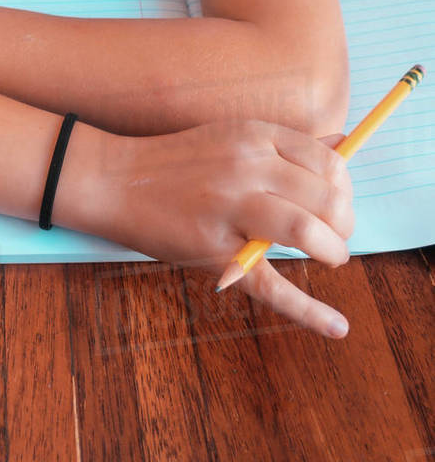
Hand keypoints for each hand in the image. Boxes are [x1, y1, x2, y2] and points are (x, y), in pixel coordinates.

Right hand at [105, 120, 353, 338]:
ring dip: (333, 250)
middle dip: (344, 224)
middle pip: (325, 198)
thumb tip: (342, 142)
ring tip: (329, 257)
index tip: (339, 203)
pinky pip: (271, 285)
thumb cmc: (179, 161)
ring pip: (307, 231)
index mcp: (255, 136)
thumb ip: (285, 144)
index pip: (328, 162)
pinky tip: (337, 326)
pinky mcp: (216, 253)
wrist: (116, 180)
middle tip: (335, 237)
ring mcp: (230, 211)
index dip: (345, 188)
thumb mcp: (233, 137)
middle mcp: (247, 168)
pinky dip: (310, 311)